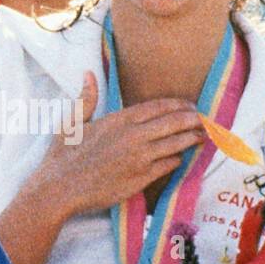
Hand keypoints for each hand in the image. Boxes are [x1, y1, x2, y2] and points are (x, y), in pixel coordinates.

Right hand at [31, 71, 204, 216]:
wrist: (60, 189)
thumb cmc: (63, 156)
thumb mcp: (71, 122)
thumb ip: (86, 98)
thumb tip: (89, 74)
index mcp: (119, 119)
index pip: (158, 107)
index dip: (178, 104)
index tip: (189, 105)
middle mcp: (133, 136)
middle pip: (174, 122)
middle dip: (193, 119)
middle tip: (204, 119)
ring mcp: (140, 158)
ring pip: (176, 143)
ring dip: (192, 139)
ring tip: (203, 136)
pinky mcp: (141, 178)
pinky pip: (168, 165)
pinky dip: (177, 159)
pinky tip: (181, 157)